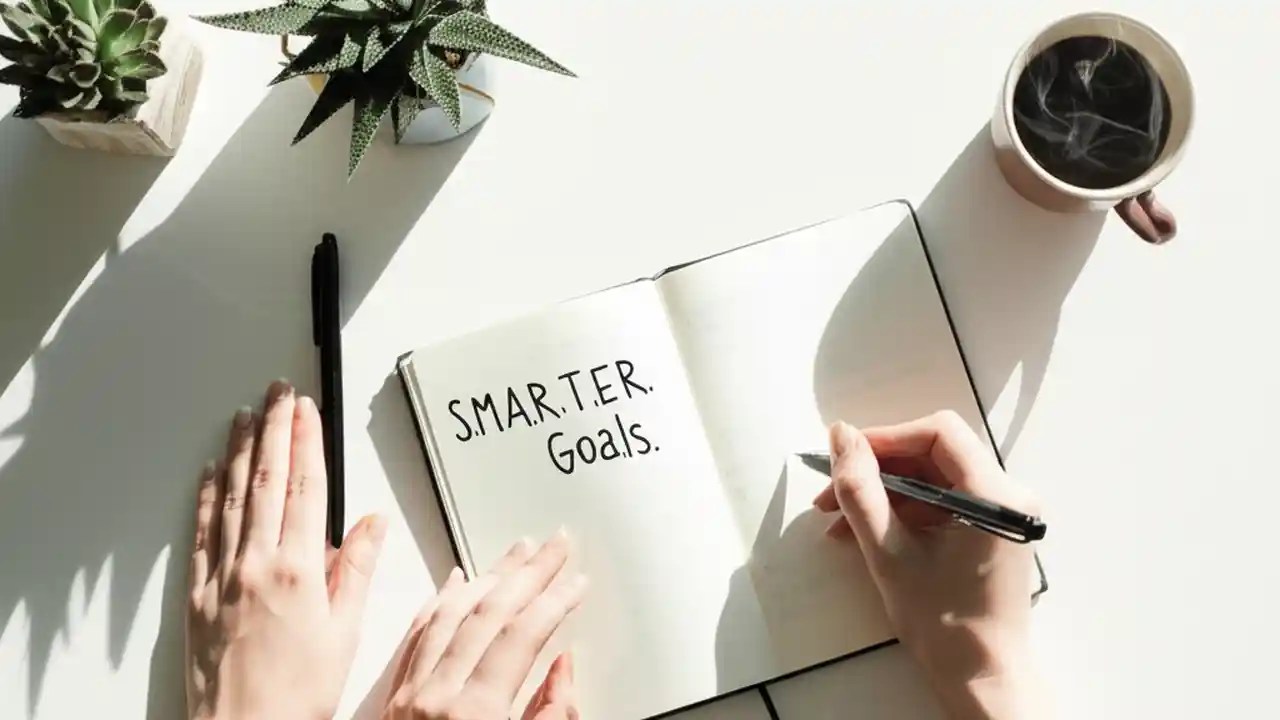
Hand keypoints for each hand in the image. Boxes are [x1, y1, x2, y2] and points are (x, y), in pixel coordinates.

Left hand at [186, 381, 387, 719]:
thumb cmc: (297, 694)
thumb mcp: (346, 632)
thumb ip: (356, 570)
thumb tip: (370, 524)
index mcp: (300, 570)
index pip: (306, 488)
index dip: (307, 442)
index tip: (307, 410)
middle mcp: (257, 564)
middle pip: (268, 480)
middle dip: (274, 429)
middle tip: (277, 393)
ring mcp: (223, 576)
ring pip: (233, 497)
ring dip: (241, 451)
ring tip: (246, 416)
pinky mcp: (199, 595)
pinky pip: (202, 532)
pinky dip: (207, 496)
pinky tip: (211, 472)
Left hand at [384, 533, 586, 719]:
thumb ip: (550, 716)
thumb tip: (562, 668)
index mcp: (473, 714)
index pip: (521, 637)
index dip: (555, 602)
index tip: (576, 582)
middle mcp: (435, 696)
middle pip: (488, 613)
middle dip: (529, 573)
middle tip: (555, 546)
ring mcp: (409, 694)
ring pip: (449, 614)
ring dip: (488, 576)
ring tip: (516, 554)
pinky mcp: (393, 699)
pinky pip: (417, 634)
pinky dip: (441, 601)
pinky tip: (457, 580)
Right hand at [815, 413, 1045, 719]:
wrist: (980, 675)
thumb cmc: (944, 624)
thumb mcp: (889, 553)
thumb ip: (860, 490)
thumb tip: (841, 435)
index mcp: (995, 495)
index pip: (939, 433)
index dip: (886, 437)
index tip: (845, 456)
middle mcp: (1007, 494)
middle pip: (934, 452)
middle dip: (878, 467)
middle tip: (831, 490)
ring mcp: (999, 511)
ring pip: (931, 476)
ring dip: (883, 491)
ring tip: (837, 518)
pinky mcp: (987, 527)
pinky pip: (939, 501)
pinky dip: (901, 510)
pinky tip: (863, 530)